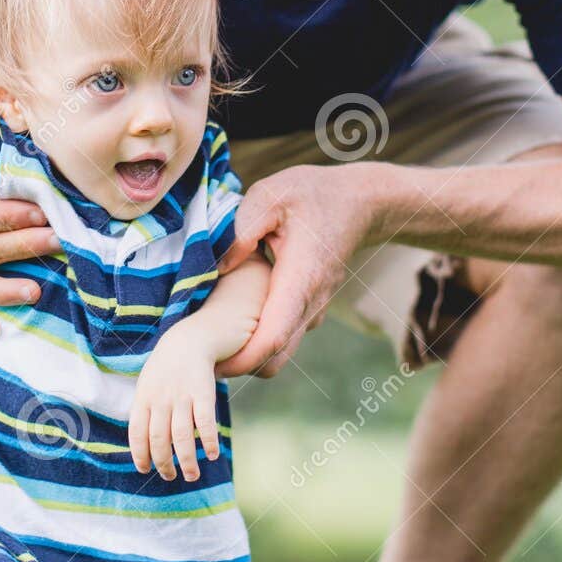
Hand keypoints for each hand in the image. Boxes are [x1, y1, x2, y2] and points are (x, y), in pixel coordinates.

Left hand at [128, 324, 220, 482]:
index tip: (145, 469)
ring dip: (186, 460)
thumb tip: (143, 446)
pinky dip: (208, 441)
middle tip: (170, 476)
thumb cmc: (165, 369)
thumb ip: (144, 412)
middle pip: (159, 440)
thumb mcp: (146, 385)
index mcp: (143, 398)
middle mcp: (161, 399)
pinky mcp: (203, 393)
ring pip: (181, 436)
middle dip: (164, 464)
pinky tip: (211, 455)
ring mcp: (182, 396)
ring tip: (191, 475)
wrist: (188, 340)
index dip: (140, 455)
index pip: (137, 434)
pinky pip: (205, 422)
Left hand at [216, 164, 371, 377]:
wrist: (359, 204)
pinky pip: (283, 337)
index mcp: (299, 280)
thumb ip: (241, 229)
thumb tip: (217, 267)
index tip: (210, 361)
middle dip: (238, 366)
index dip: (240, 359)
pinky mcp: (308, 311)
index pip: (272, 338)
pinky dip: (257, 338)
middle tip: (203, 354)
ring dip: (247, 353)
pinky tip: (233, 316)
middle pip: (274, 360)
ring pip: (279, 352)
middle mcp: (310, 304)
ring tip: (212, 334)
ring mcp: (312, 311)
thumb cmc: (313, 195)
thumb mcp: (272, 195)